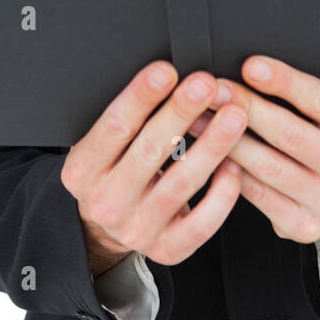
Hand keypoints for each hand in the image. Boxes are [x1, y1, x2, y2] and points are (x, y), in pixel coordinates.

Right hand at [61, 61, 247, 272]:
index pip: (114, 127)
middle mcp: (106, 202)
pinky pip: (202, 223)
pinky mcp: (167, 249)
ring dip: (212, 146)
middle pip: (149, 151)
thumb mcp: (103, 145)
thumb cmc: (114, 170)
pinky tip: (236, 165)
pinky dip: (222, 193)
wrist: (106, 227)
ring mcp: (137, 229)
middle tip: (206, 84)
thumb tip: (167, 75)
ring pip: (181, 183)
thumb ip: (127, 117)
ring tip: (234, 116)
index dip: (141, 97)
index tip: (167, 70)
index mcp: (83, 170)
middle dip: (181, 113)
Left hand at [188, 56, 319, 247]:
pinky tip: (214, 154)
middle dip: (246, 108)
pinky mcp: (304, 226)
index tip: (250, 67)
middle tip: (213, 91)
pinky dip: (232, 171)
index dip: (283, 81)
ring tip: (200, 118)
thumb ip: (305, 97)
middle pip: (291, 134)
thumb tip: (252, 70)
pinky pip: (258, 194)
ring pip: (269, 167)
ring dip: (228, 140)